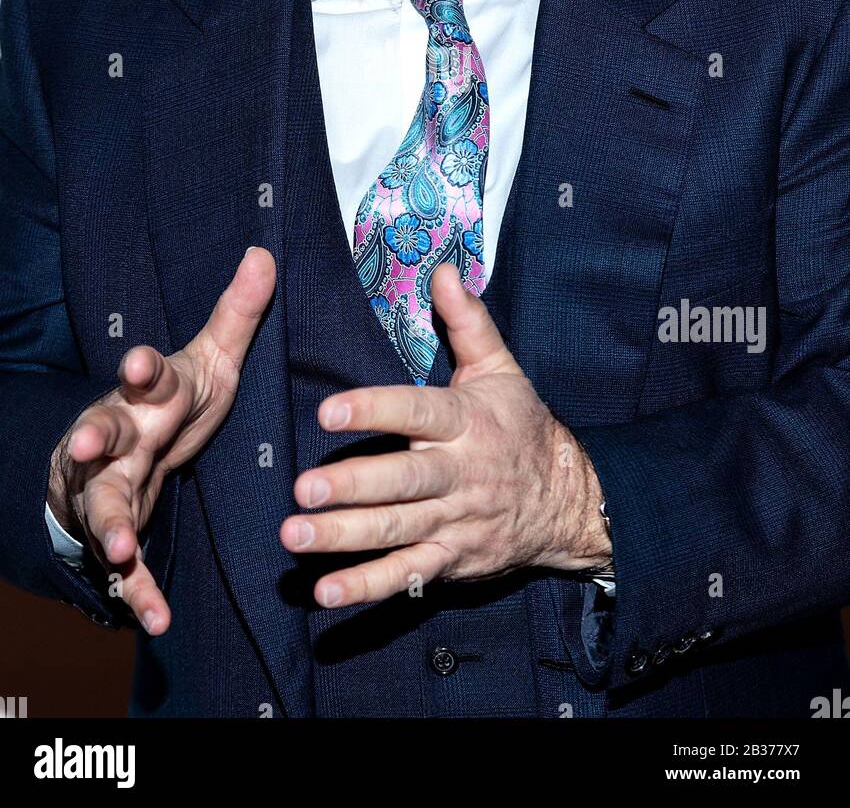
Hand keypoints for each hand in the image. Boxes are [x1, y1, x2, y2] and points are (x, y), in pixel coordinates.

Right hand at [47, 246, 276, 633]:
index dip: (140, 367)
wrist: (127, 453)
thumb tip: (265, 252)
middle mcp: (122, 436)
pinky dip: (137, 591)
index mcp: (149, 393)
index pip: (143, 375)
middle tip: (92, 448)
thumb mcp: (210, 359)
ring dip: (109, 524)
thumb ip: (236, 313)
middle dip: (95, 441)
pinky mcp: (117, 530)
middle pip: (102, 434)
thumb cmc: (176, 401)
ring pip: (103, 503)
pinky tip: (154, 619)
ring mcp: (112, 485)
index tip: (138, 361)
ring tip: (120, 549)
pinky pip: (125, 565)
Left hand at [280, 262, 610, 608]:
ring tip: (295, 538)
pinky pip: (407, 577)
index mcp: (467, 421)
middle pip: (403, 481)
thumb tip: (441, 268)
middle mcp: (460, 473)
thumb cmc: (522, 425)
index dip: (375, 411)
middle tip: (301, 489)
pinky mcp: (452, 559)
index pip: (418, 413)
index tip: (329, 412)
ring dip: (344, 538)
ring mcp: (455, 521)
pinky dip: (367, 588)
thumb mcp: (501, 368)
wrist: (568, 500)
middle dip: (352, 487)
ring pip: (397, 531)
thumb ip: (467, 321)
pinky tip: (326, 593)